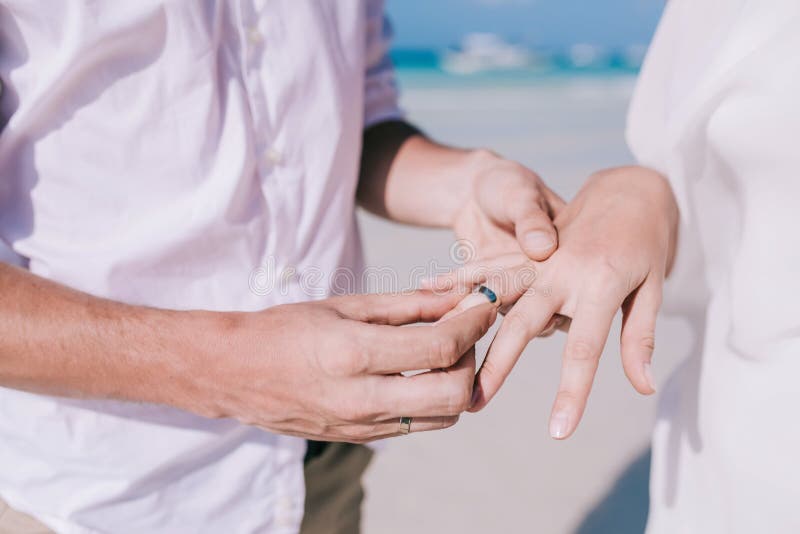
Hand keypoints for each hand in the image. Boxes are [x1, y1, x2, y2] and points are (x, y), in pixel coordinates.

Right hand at [182, 290, 497, 442]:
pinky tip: (421, 373)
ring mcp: (360, 425)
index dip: (473, 324)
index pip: (440, 348)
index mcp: (353, 354)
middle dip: (474, 359)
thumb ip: (405, 306)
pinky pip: (415, 426)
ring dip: (458, 384)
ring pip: (441, 418)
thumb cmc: (284, 328)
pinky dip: (432, 401)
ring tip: (447, 352)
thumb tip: (455, 299)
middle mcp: (360, 398)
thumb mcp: (344, 306)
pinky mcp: (358, 439)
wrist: (232, 372)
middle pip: (453, 394)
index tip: (485, 304)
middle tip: (468, 332)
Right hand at [433, 166, 678, 438]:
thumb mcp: (654, 288)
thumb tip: (644, 389)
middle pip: (524, 323)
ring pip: (493, 290)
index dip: (571, 391)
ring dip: (463, 320)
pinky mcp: (523, 246)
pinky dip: (457, 276)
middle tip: (474, 402)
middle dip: (498, 365)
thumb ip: (639, 338)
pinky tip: (426, 290)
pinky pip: (486, 262)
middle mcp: (563, 270)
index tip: (558, 430)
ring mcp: (538, 256)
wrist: (630, 189)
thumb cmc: (648, 244)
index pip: (585, 348)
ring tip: (436, 350)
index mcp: (601, 283)